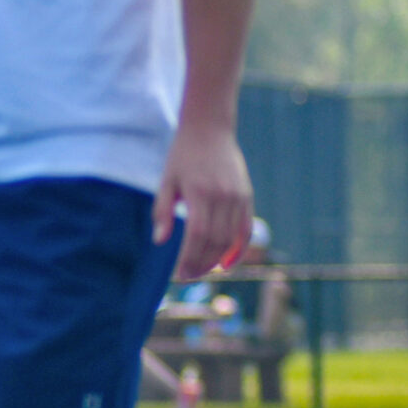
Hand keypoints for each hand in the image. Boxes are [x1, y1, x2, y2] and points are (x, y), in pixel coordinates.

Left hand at [154, 123, 251, 281]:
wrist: (210, 130)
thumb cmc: (182, 155)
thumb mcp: (166, 180)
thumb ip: (162, 211)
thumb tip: (159, 241)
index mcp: (199, 193)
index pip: (197, 236)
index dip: (189, 259)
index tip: (179, 275)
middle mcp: (222, 197)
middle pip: (215, 242)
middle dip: (202, 264)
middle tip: (188, 277)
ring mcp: (238, 197)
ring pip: (231, 239)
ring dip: (218, 260)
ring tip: (203, 272)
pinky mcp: (247, 197)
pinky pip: (246, 230)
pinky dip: (238, 249)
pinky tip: (227, 263)